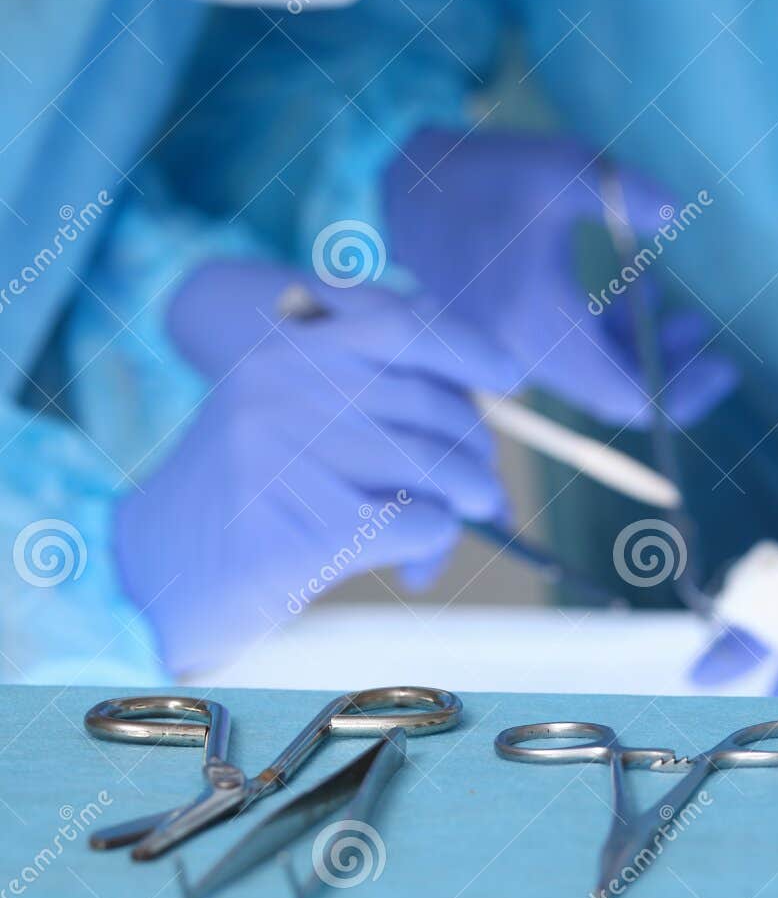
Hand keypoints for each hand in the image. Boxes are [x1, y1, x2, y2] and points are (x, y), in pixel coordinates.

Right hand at [115, 278, 520, 674]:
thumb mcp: (292, 417)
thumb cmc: (249, 498)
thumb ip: (373, 394)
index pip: (404, 324)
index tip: (507, 378)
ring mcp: (293, 451)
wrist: (151, 574)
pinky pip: (424, 523)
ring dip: (469, 501)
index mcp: (287, 347)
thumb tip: (486, 410)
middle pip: (436, 405)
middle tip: (483, 489)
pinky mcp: (308, 524)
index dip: (469, 349)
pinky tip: (412, 564)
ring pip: (441, 467)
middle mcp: (287, 385)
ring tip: (461, 522)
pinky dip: (435, 545)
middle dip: (475, 451)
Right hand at [382, 129, 737, 426]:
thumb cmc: (484, 175)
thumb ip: (626, 192)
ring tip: (675, 304)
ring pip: (596, 376)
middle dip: (669, 367)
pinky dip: (609, 338)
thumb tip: (677, 214)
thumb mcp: (564, 166)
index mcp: (540, 326)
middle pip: (617, 395)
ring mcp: (513, 353)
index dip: (683, 392)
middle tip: (703, 325)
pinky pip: (572, 359)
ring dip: (641, 349)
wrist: (404, 189)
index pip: (628, 397)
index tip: (724, 365)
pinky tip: (632, 293)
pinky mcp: (508, 340)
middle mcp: (524, 355)